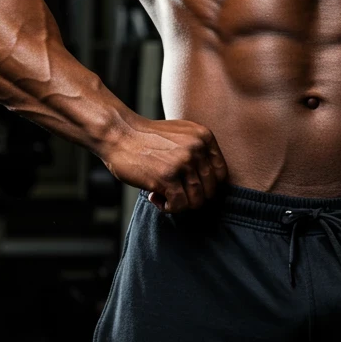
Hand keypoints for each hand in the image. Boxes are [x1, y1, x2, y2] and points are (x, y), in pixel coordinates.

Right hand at [98, 111, 228, 212]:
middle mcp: (197, 148)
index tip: (192, 188)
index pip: (221, 174)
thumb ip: (199, 151)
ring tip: (164, 196)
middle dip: (192, 198)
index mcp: (204, 137)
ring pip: (196, 201)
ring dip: (179, 204)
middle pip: (210, 190)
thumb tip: (213, 183)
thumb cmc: (148, 137)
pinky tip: (155, 197)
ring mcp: (183, 162)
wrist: (119, 134)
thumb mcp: (181, 133)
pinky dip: (168, 207)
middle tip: (175, 194)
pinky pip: (179, 205)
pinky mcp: (166, 177)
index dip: (208, 187)